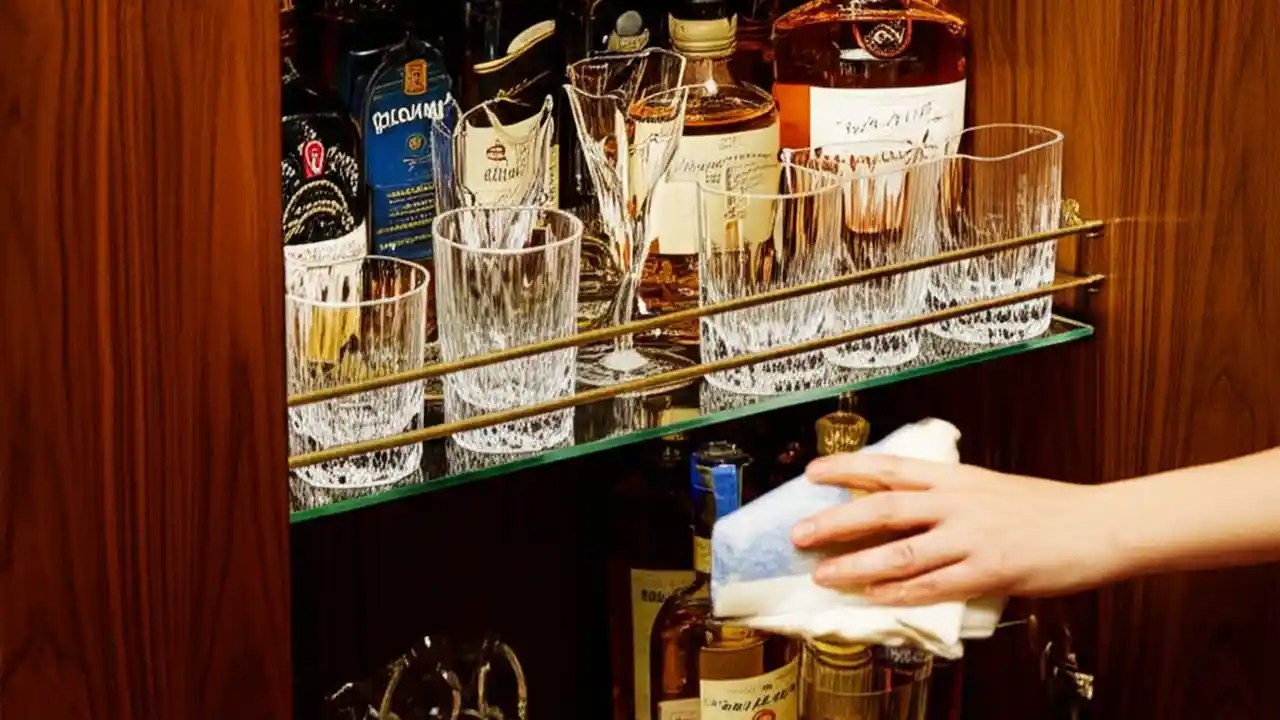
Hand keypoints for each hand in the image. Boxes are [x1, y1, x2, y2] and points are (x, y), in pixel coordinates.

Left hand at [790, 453, 1126, 604]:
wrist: (1100, 524)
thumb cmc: (1048, 509)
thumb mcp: (991, 488)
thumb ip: (950, 497)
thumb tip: (909, 508)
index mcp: (956, 477)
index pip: (889, 467)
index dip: (846, 469)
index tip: (810, 474)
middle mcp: (958, 502)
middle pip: (882, 509)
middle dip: (835, 522)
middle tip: (799, 533)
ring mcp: (972, 537)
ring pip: (900, 552)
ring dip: (856, 564)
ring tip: (824, 574)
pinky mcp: (990, 570)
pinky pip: (935, 585)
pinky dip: (901, 593)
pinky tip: (876, 597)